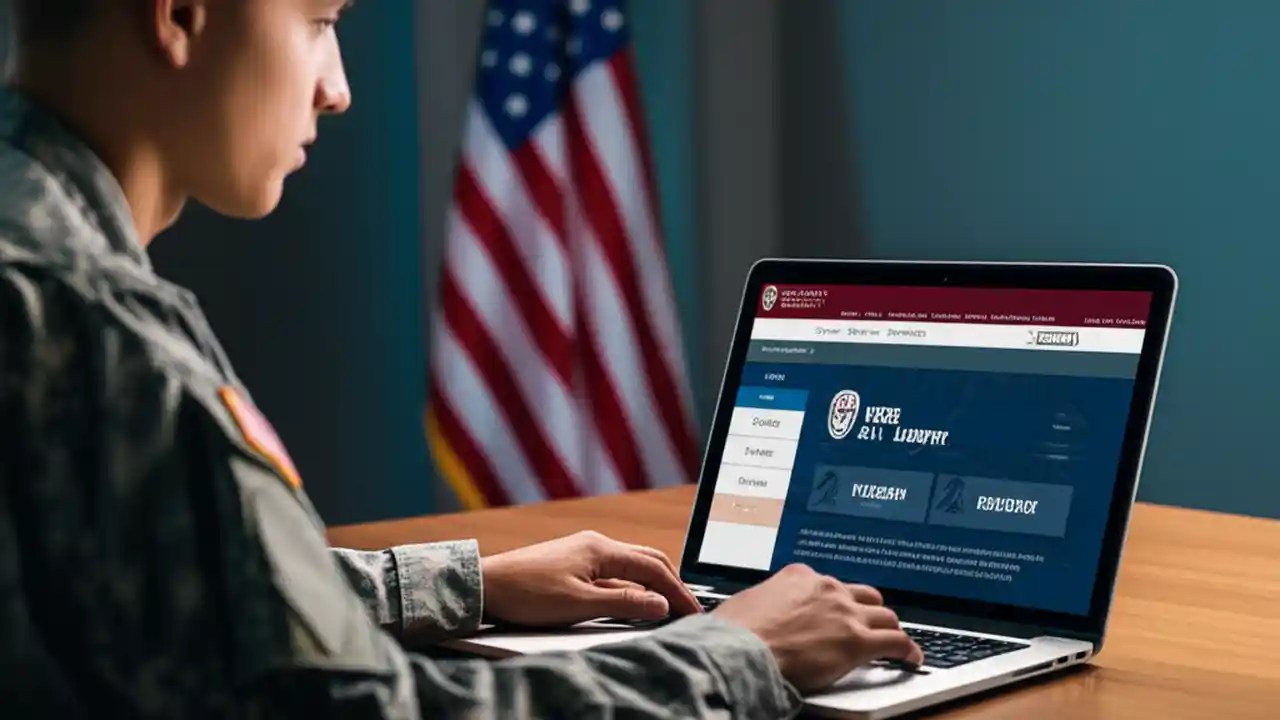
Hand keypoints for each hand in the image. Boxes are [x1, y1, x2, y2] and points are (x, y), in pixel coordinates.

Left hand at [480, 530, 702, 625]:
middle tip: (687, 608)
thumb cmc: (527, 594)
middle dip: (670, 583)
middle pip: (647, 560)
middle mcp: (595, 544)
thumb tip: (661, 604)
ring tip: (666, 605)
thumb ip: (624, 604)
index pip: (654, 568)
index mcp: (601, 549)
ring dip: (651, 584)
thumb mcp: (578, 605)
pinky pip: (612, 573)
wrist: (483, 585)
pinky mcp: (571, 564)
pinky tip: (631, 602)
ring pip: (630, 566)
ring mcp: (583, 552)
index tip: (694, 612)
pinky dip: (630, 587)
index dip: (677, 591)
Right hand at [713, 563, 922, 692]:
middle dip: (868, 610)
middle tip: (868, 624)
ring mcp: (846, 614)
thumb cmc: (736, 632)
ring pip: (885, 616)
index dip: (838, 601)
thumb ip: (768, 605)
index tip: (838, 610)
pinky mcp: (858, 642)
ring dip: (890, 629)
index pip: (830, 585)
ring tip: (894, 641)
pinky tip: (912, 658)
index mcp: (800, 576)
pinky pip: (897, 642)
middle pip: (864, 596)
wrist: (741, 650)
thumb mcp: (749, 604)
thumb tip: (762, 616)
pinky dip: (909, 650)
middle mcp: (827, 589)